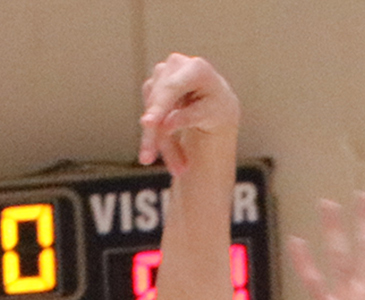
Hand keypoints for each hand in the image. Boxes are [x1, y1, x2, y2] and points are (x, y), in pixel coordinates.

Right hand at [138, 53, 239, 173]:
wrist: (215, 108)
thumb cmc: (217, 111)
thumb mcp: (212, 117)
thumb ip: (189, 117)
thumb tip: (165, 125)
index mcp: (197, 69)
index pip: (172, 88)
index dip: (159, 106)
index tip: (148, 124)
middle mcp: (176, 65)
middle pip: (157, 103)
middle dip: (154, 134)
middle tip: (147, 159)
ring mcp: (161, 75)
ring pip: (151, 113)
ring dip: (158, 142)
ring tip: (178, 168)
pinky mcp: (152, 89)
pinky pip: (150, 118)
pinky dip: (158, 139)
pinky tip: (175, 156)